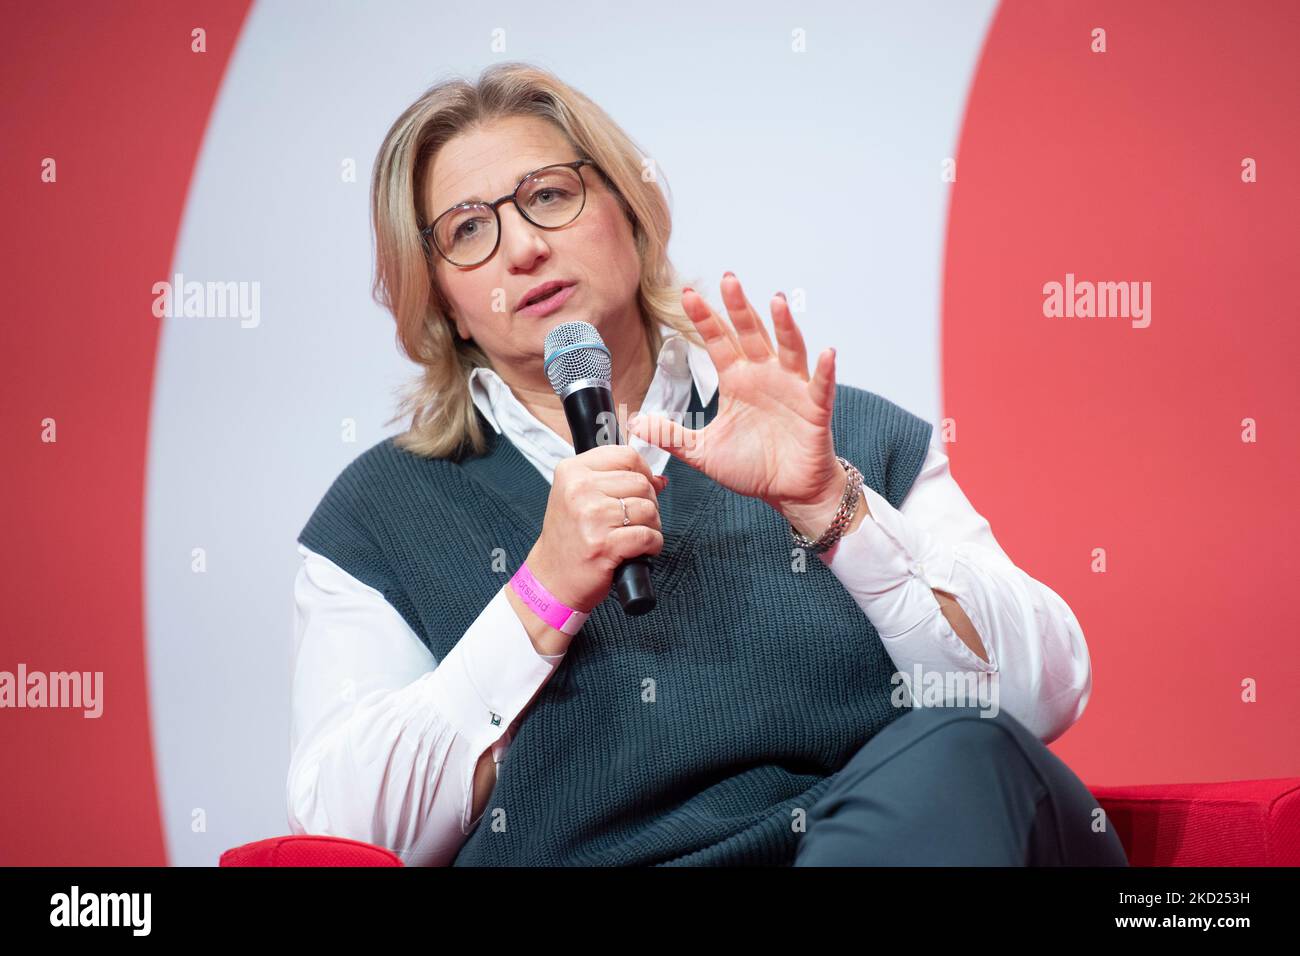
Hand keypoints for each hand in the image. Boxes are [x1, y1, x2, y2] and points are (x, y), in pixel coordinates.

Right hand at [528, 444, 667, 617]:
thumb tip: (658, 478)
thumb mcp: (579, 497)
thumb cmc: (569, 538)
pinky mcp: (605, 545)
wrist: (552, 578)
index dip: (643, 471)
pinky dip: (652, 544)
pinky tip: (640, 550)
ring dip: (652, 525)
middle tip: (636, 519)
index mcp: (572, 472)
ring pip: (648, 508)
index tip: (642, 486)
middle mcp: (579, 490)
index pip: (626, 456)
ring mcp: (592, 517)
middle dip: (649, 502)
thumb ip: (614, 481)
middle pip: (641, 482)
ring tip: (635, 535)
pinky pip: (648, 536)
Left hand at [626, 273, 848, 534]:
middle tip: (727, 278)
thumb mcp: (703, 452)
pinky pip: (821, 386)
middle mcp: (764, 376)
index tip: (686, 294)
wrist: (788, 492)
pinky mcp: (815, 409)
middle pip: (750, 333)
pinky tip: (826, 353)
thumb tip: (635, 425)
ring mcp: (792, 388)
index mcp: (737, 381)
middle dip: (739, 307)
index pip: (717, 342)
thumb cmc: (753, 467)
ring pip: (788, 349)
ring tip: (776, 301)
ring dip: (783, 325)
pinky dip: (825, 370)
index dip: (704, 319)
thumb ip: (672, 436)